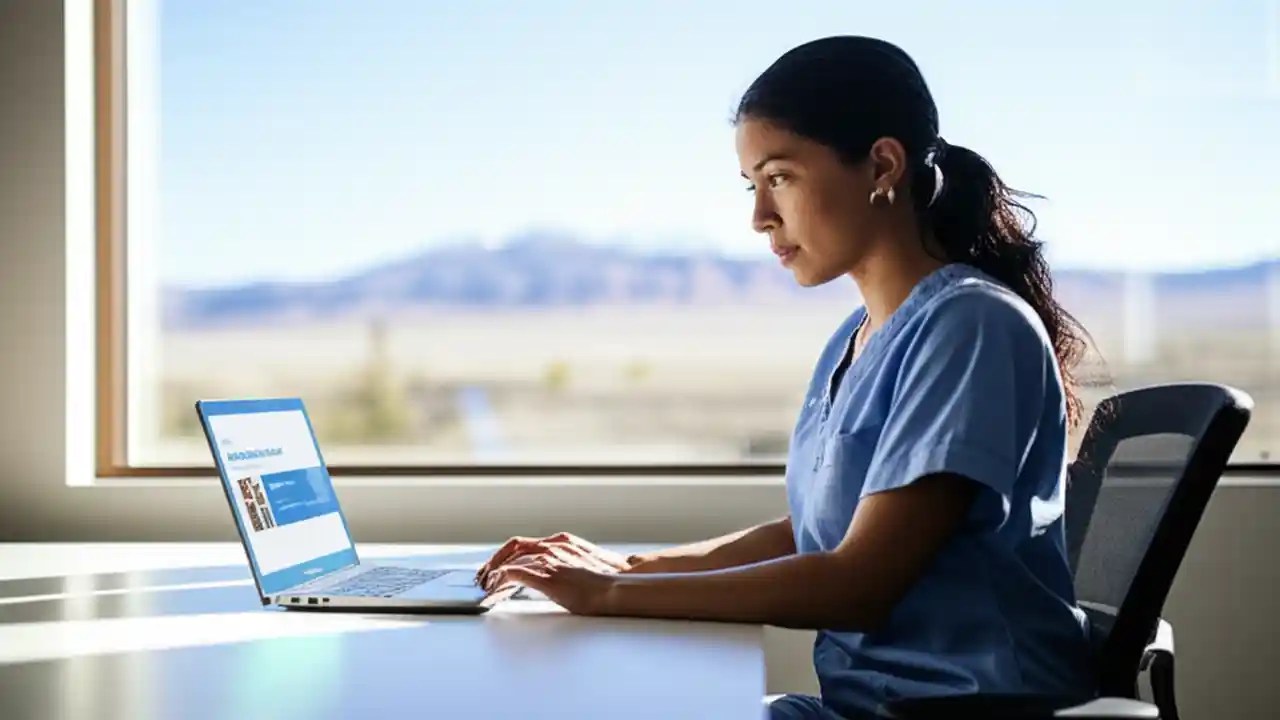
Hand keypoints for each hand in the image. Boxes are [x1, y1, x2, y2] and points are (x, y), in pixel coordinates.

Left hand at [476, 532, 631, 591]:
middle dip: (494, 560)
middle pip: (512, 547)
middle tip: (483, 575)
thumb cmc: (605, 580)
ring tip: (487, 586)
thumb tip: (552, 575)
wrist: (616, 587)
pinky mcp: (546, 577)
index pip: (524, 542)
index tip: (495, 565)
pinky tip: (496, 587)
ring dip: (494, 573)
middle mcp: (552, 546)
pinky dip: (501, 579)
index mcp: (560, 541)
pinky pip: (514, 573)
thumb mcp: (582, 563)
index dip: (505, 553)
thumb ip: (565, 563)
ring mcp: (549, 560)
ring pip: (511, 560)